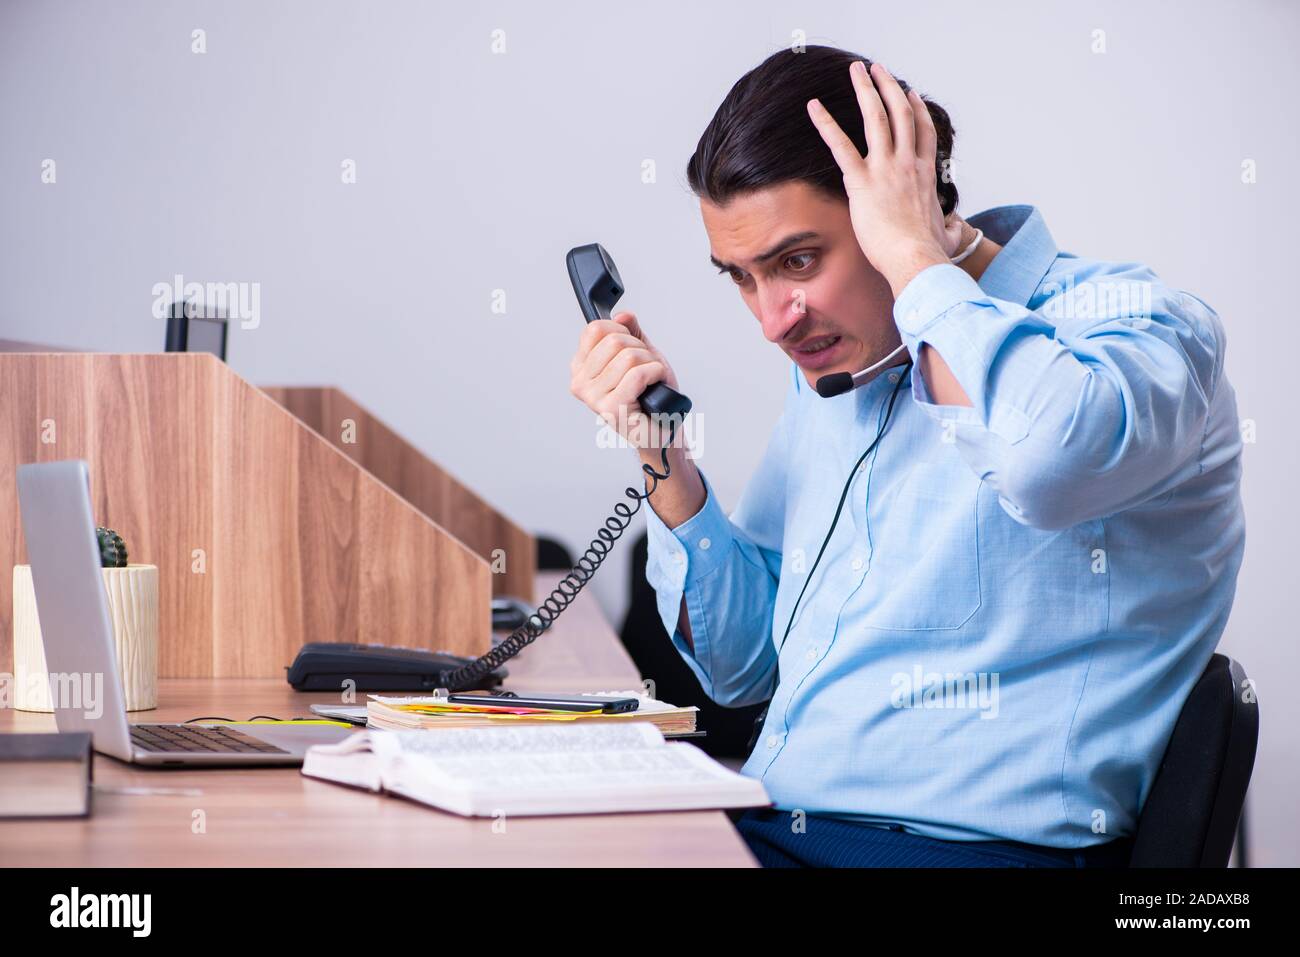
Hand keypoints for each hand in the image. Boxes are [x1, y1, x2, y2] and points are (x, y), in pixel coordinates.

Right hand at [569, 312, 683, 449]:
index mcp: (581, 368)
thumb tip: (622, 315)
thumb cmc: (651, 395)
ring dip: (651, 364)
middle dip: (641, 349)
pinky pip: (638, 374)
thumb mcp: (642, 354)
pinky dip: (656, 374)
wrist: (663, 428)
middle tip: (646, 369)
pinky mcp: (612, 408)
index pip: (595, 329)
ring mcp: (594, 398)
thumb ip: (631, 332)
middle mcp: (581, 383)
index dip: (621, 331)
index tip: (631, 347)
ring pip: (628, 356)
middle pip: (614, 340)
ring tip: (650, 380)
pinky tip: (655, 385)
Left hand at [807, 60, 961, 296]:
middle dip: (889, 87)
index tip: (910, 93)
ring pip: (877, 118)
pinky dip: (825, 123)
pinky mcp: (862, 181)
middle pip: (901, 114)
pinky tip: (813, 107)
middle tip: (877, 69)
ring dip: (866, 90)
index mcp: (926, 174)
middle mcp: (908, 164)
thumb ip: (951, 228)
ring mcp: (886, 169)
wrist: (916, 258)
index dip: (917, 109)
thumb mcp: (948, 235)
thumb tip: (955, 230)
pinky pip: (840, 145)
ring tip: (856, 70)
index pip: (924, 132)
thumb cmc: (930, 252)